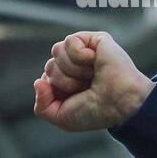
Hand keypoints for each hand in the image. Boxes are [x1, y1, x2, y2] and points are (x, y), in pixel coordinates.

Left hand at [33, 32, 154, 132]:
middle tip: (86, 87)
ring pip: (56, 51)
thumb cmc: (94, 112)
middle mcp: (72, 67)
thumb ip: (41, 106)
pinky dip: (80, 56)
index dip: (56, 91)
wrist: (118, 102)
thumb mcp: (61, 118)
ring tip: (91, 75)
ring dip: (73, 70)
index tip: (76, 99)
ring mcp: (82, 52)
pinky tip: (94, 61)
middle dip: (65, 82)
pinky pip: (70, 41)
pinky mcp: (93, 39)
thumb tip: (38, 81)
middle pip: (49, 66)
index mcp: (64, 84)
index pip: (44, 79)